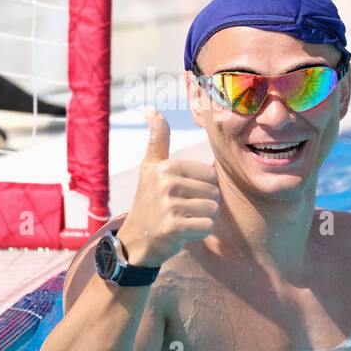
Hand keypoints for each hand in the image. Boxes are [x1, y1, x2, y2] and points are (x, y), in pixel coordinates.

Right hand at [116, 108, 220, 267]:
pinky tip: (184, 232)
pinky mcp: (173, 228)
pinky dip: (200, 232)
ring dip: (204, 218)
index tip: (183, 194)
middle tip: (184, 210)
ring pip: (213, 209)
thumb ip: (157, 139)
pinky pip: (208, 226)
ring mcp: (169, 206)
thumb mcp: (150, 167)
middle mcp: (166, 183)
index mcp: (165, 166)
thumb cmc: (149, 200)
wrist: (136, 241)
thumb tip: (150, 109)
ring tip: (185, 220)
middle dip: (205, 203)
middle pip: (214, 192)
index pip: (210, 174)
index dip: (203, 187)